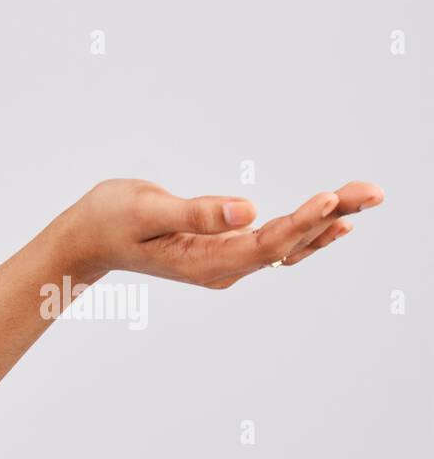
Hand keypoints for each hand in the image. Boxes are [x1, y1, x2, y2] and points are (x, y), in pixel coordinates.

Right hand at [56, 178, 384, 288]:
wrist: (85, 239)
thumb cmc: (108, 220)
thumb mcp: (145, 211)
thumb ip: (195, 213)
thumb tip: (245, 210)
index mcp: (206, 261)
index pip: (266, 243)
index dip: (301, 222)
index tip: (330, 198)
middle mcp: (224, 267)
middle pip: (289, 243)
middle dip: (331, 215)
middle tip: (374, 191)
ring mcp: (225, 261)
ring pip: (288, 242)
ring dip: (328, 220)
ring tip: (367, 196)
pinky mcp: (223, 249)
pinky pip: (275, 242)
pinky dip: (306, 229)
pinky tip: (335, 222)